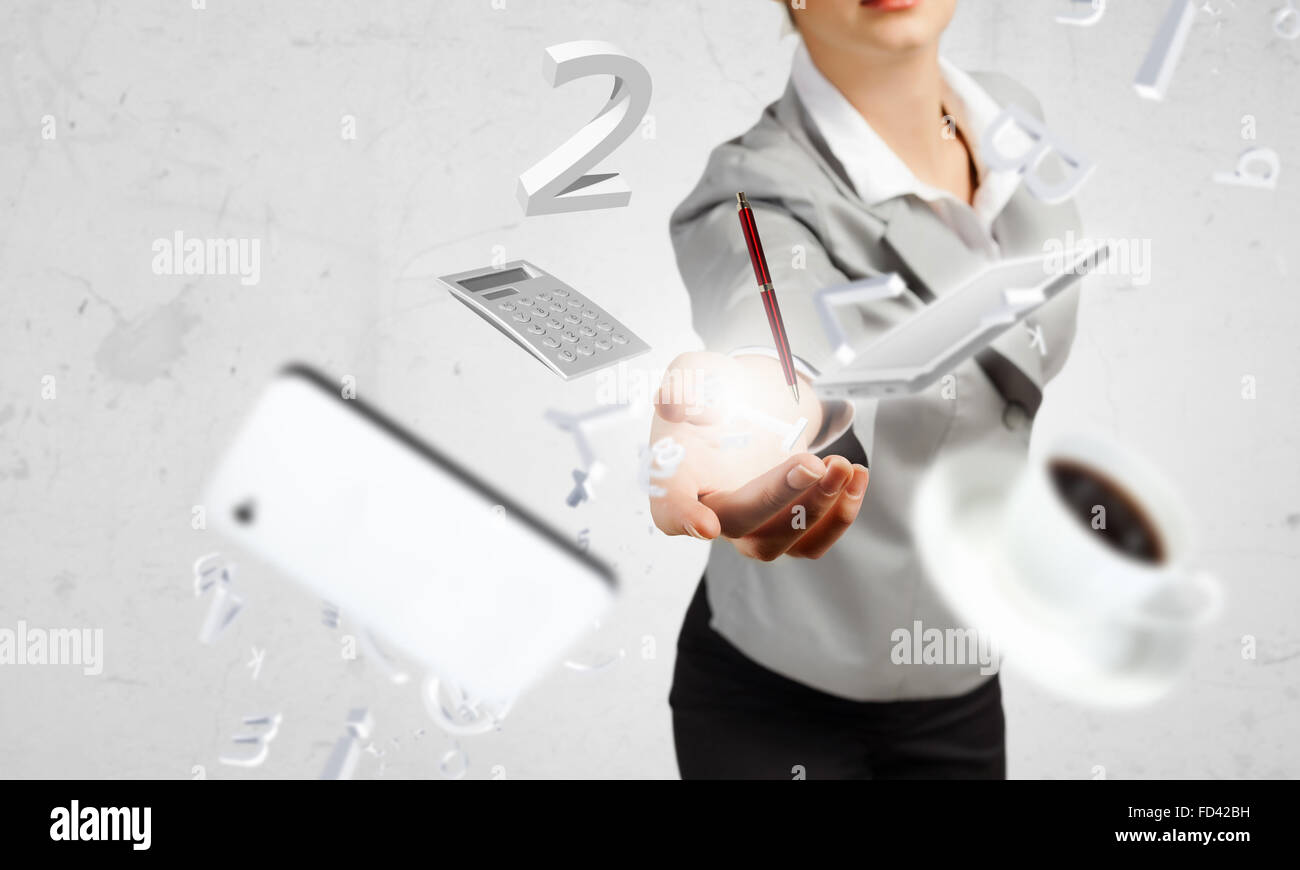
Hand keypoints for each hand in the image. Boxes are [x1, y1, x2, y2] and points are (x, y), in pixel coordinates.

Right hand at [647, 351, 868, 560]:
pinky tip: (854, 478)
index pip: (667, 506)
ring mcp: (746, 526)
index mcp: (675, 474)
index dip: (682, 517)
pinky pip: (809, 545)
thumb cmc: (715, 394)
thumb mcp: (696, 372)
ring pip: (773, 543)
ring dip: (815, 509)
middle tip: (811, 463)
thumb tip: (684, 407)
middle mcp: (708, 508)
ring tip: (842, 465)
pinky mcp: (783, 530)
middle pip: (735, 521)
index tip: (705, 524)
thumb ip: (685, 384)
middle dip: (777, 495)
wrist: (749, 404)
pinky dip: (838, 517)